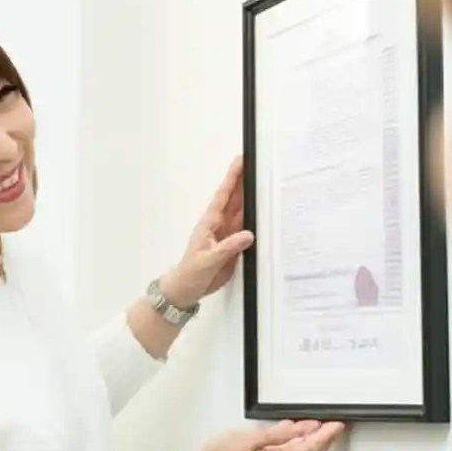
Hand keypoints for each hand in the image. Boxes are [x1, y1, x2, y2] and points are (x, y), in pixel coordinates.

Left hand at [159, 156, 253, 307]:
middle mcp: (220, 224)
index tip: (240, 161)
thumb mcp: (208, 261)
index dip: (232, 178)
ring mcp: (227, 234)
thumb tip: (249, 234)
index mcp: (210, 223)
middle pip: (235, 199)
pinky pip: (246, 228)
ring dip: (251, 197)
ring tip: (263, 182)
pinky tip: (263, 211)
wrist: (188, 289)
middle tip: (256, 164)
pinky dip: (254, 219)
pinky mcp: (233, 245)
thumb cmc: (192, 273)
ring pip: (241, 211)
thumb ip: (228, 247)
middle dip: (244, 181)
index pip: (223, 196)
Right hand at [194, 419, 344, 450]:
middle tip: (334, 424)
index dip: (326, 437)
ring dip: (312, 443)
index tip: (337, 425)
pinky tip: (298, 436)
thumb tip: (300, 429)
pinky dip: (299, 446)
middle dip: (324, 440)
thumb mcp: (249, 439)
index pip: (310, 450)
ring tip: (320, 427)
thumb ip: (277, 434)